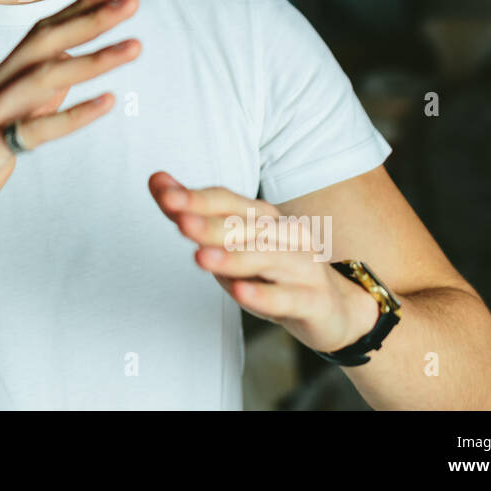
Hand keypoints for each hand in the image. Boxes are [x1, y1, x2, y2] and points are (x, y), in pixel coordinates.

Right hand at [0, 0, 141, 254]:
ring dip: (93, 60)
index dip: (75, 9)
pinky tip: (108, 103)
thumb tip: (66, 80)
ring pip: (44, 79)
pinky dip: (74, 114)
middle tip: (132, 0)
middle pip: (43, 45)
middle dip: (90, 19)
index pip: (38, 35)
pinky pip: (35, 129)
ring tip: (133, 46)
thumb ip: (30, 104)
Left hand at [148, 172, 380, 353]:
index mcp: (263, 217)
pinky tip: (240, 293)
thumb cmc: (271, 273)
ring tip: (202, 258)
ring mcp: (304, 266)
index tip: (164, 195)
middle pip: (246, 226)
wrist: (333, 309)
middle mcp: (286, 234)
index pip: (228, 201)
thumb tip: (156, 181)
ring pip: (267, 258)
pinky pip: (288, 298)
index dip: (197, 198)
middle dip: (211, 225)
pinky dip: (264, 296)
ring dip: (234, 257)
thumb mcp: (231, 245)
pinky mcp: (314, 301)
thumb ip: (193, 215)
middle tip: (180, 222)